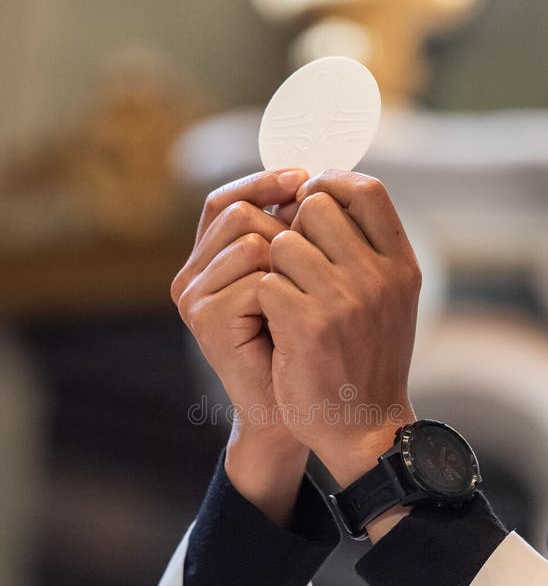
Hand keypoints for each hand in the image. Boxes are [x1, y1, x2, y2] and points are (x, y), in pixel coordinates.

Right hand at [171, 168, 309, 525]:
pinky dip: (286, 292)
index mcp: (210, 260)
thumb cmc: (308, 344)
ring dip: (288, 261)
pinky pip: (256, 277)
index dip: (266, 183)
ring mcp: (194, 297)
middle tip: (317, 255)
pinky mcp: (205, 319)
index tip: (306, 179)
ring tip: (305, 294)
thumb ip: (291, 233)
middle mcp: (193, 274)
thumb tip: (311, 177)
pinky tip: (295, 318)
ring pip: (248, 239)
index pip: (228, 199)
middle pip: (237, 211)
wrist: (304, 408)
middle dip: (284, 225)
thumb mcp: (299, 278)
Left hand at [257, 170, 420, 489]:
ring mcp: (345, 299)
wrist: (364, 428)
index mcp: (402, 264)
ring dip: (275, 269)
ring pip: (283, 244)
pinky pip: (267, 284)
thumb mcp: (388, 299)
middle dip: (295, 228)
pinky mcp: (308, 325)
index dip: (330, 183)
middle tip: (294, 264)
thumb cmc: (368, 360)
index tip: (309, 201)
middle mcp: (379, 276)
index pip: (366, 189)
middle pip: (316, 207)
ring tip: (289, 302)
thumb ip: (367, 250)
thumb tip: (324, 194)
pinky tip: (280, 328)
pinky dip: (265, 303)